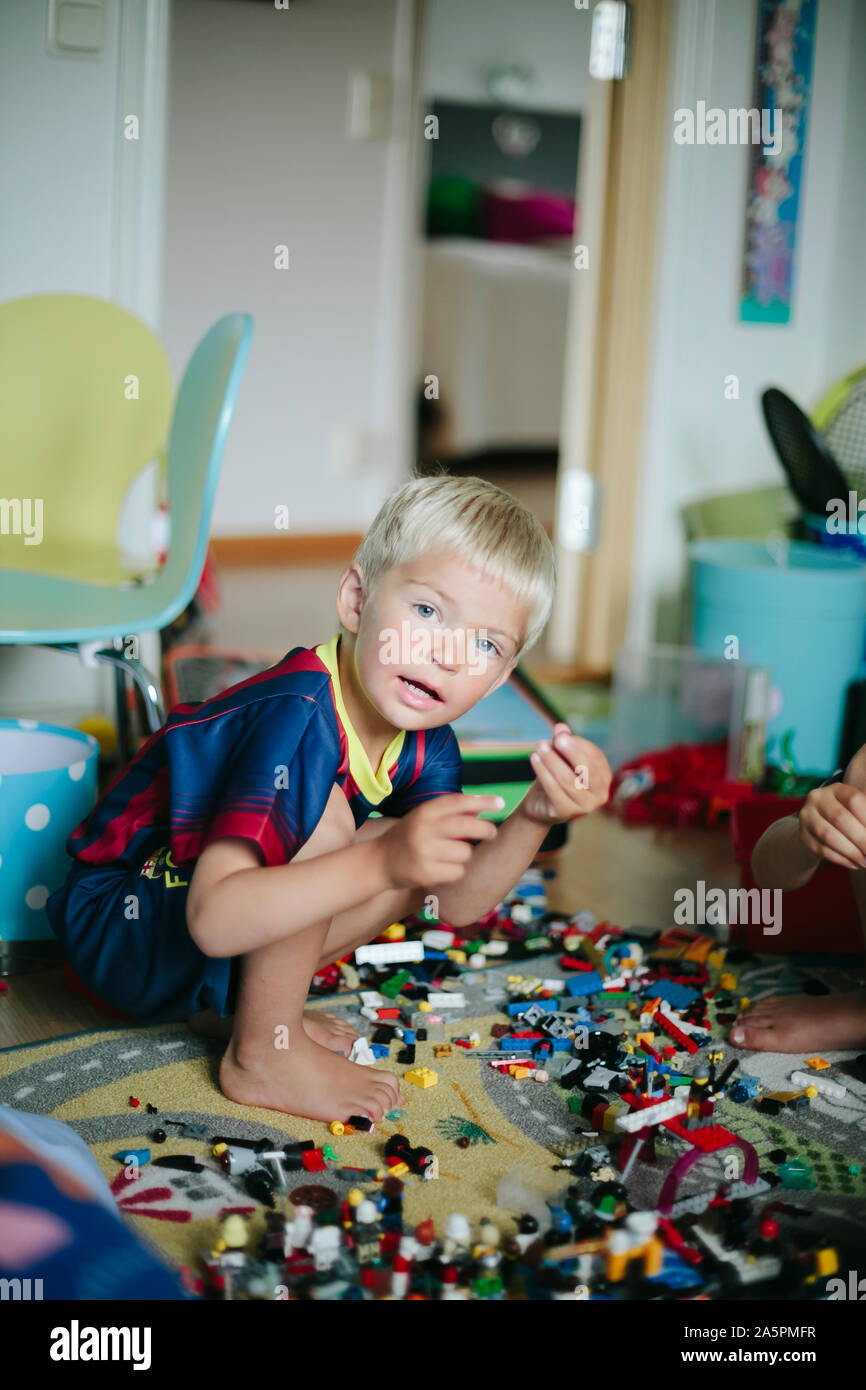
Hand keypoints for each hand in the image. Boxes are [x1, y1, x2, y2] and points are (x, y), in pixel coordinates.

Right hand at [382, 793, 502, 888]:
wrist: (378, 862)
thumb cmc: (408, 836)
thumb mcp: (423, 817)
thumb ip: (449, 812)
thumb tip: (483, 805)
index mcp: (423, 812)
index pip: (458, 802)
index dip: (482, 801)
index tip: (500, 802)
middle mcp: (423, 830)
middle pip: (467, 826)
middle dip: (486, 829)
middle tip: (492, 833)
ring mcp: (424, 853)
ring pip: (465, 852)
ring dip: (464, 855)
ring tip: (449, 855)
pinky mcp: (426, 874)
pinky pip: (457, 871)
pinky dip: (455, 871)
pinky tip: (441, 868)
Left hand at [520, 723, 611, 825]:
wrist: (539, 804)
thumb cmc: (555, 776)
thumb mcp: (559, 755)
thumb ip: (562, 741)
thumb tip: (561, 727)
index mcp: (603, 777)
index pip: (595, 757)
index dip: (579, 744)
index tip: (561, 734)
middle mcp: (600, 794)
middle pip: (588, 770)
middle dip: (572, 752)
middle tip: (557, 739)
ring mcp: (585, 806)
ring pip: (569, 780)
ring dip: (553, 761)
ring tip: (540, 747)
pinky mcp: (566, 812)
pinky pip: (555, 791)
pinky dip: (544, 773)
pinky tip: (534, 759)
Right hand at [797, 781, 865, 870]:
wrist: (820, 825)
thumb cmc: (849, 816)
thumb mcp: (858, 810)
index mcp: (837, 789)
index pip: (854, 799)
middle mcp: (818, 798)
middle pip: (840, 818)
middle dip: (862, 839)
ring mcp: (807, 817)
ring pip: (829, 835)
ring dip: (851, 852)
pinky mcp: (803, 836)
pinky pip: (822, 849)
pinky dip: (842, 859)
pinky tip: (855, 863)